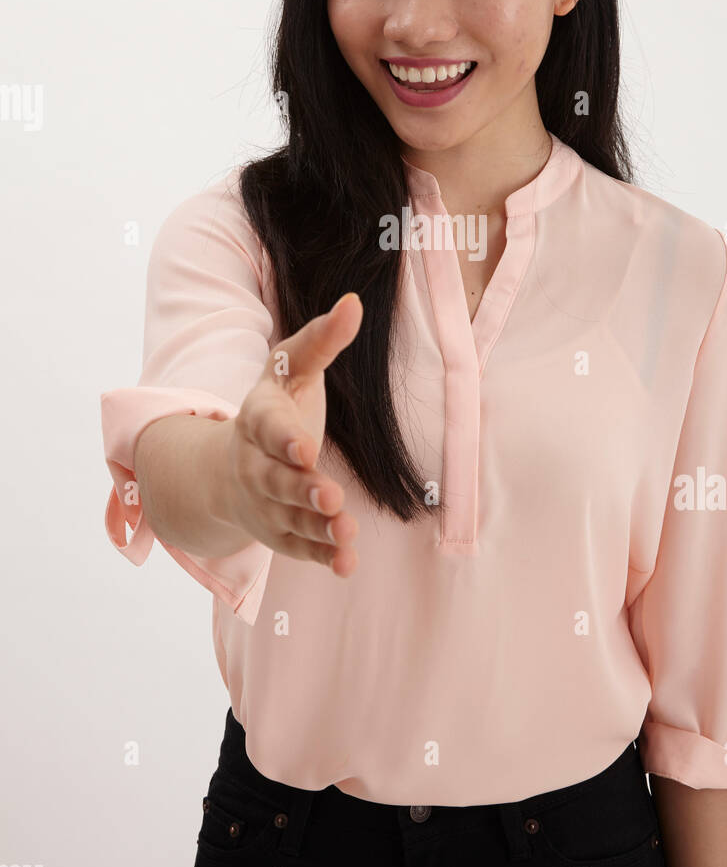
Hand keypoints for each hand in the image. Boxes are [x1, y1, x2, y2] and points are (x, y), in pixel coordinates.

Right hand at [219, 293, 362, 574]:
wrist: (231, 467)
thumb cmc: (277, 406)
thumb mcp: (294, 368)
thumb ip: (322, 339)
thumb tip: (354, 303)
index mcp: (258, 417)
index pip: (268, 428)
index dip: (285, 439)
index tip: (307, 449)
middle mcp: (255, 463)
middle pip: (274, 479)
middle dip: (300, 489)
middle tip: (331, 496)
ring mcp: (265, 501)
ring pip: (288, 516)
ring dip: (317, 526)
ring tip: (346, 533)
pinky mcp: (280, 531)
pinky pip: (298, 546)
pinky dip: (321, 556)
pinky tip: (346, 563)